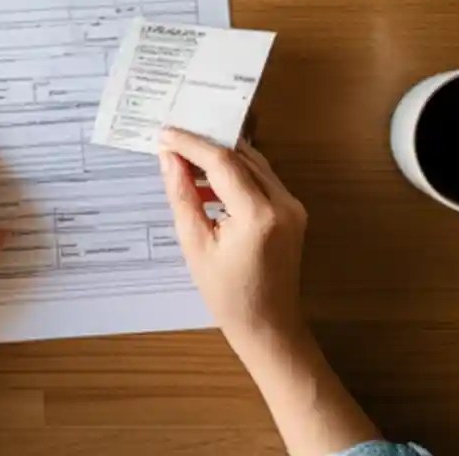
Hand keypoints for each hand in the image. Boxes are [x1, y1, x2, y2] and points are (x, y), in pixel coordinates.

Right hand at [158, 128, 307, 351]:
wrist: (269, 325)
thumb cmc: (226, 295)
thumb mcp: (195, 245)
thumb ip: (182, 196)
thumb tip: (168, 158)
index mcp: (258, 215)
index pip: (222, 162)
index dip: (191, 144)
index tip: (164, 134)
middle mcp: (283, 203)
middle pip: (241, 155)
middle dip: (205, 144)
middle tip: (171, 139)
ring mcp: (293, 205)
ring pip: (253, 162)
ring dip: (220, 156)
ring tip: (183, 157)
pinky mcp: (293, 210)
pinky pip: (261, 178)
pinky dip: (234, 172)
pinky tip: (207, 179)